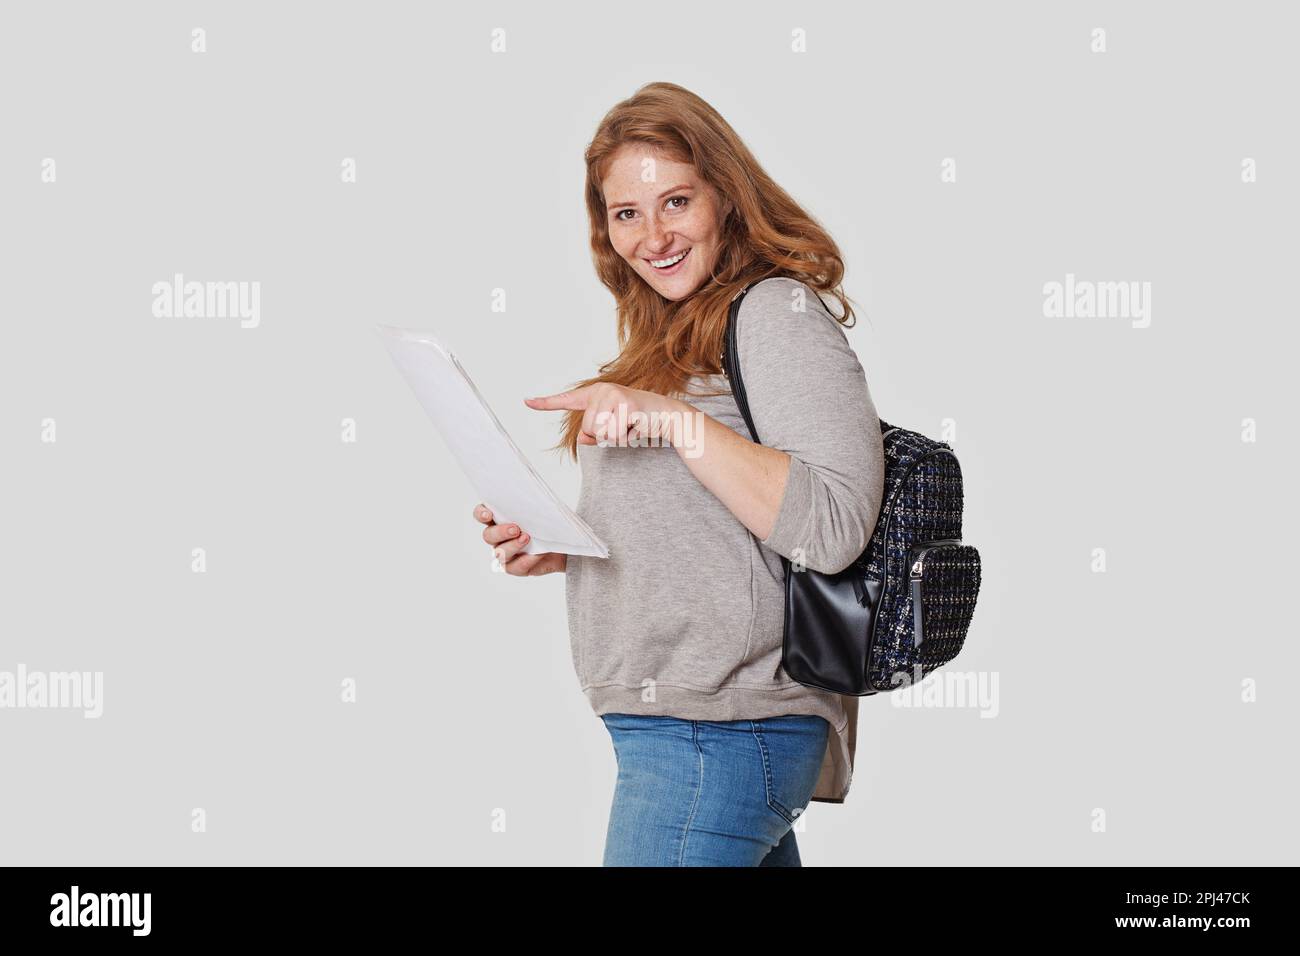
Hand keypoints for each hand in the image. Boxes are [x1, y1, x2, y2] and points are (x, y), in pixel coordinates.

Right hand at [472, 503, 566, 575]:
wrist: (563, 543)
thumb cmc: (548, 523)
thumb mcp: (541, 510)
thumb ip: (531, 505)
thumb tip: (533, 498)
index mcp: (499, 519)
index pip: (481, 514)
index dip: (481, 514)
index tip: (488, 514)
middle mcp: (498, 537)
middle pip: (488, 536)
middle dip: (500, 532)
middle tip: (516, 529)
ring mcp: (505, 553)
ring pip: (499, 553)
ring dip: (512, 546)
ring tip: (527, 538)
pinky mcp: (515, 567)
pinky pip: (515, 567)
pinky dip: (525, 560)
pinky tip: (536, 554)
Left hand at [524, 384, 688, 446]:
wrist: (667, 416)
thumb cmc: (637, 422)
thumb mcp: (612, 429)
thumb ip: (594, 434)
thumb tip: (583, 439)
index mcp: (595, 394)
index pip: (567, 399)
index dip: (546, 403)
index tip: (527, 401)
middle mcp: (602, 390)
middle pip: (588, 429)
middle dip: (606, 436)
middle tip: (624, 426)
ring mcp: (614, 395)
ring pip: (600, 433)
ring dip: (616, 437)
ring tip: (630, 425)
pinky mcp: (626, 404)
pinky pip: (613, 434)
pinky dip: (626, 437)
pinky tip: (636, 426)